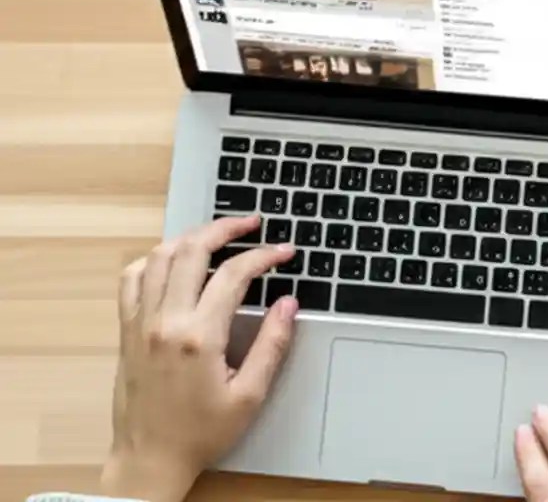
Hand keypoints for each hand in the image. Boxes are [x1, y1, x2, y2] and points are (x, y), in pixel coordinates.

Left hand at [102, 216, 297, 501]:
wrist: (150, 457)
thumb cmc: (201, 432)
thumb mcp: (250, 395)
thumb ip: (272, 345)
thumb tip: (288, 304)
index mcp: (199, 336)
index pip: (234, 274)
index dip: (263, 255)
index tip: (284, 252)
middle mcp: (165, 321)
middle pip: (192, 250)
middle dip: (226, 228)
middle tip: (251, 222)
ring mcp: (140, 322)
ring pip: (158, 256)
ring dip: (190, 237)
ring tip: (217, 235)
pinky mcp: (126, 330)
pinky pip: (131, 279)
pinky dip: (152, 260)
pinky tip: (173, 262)